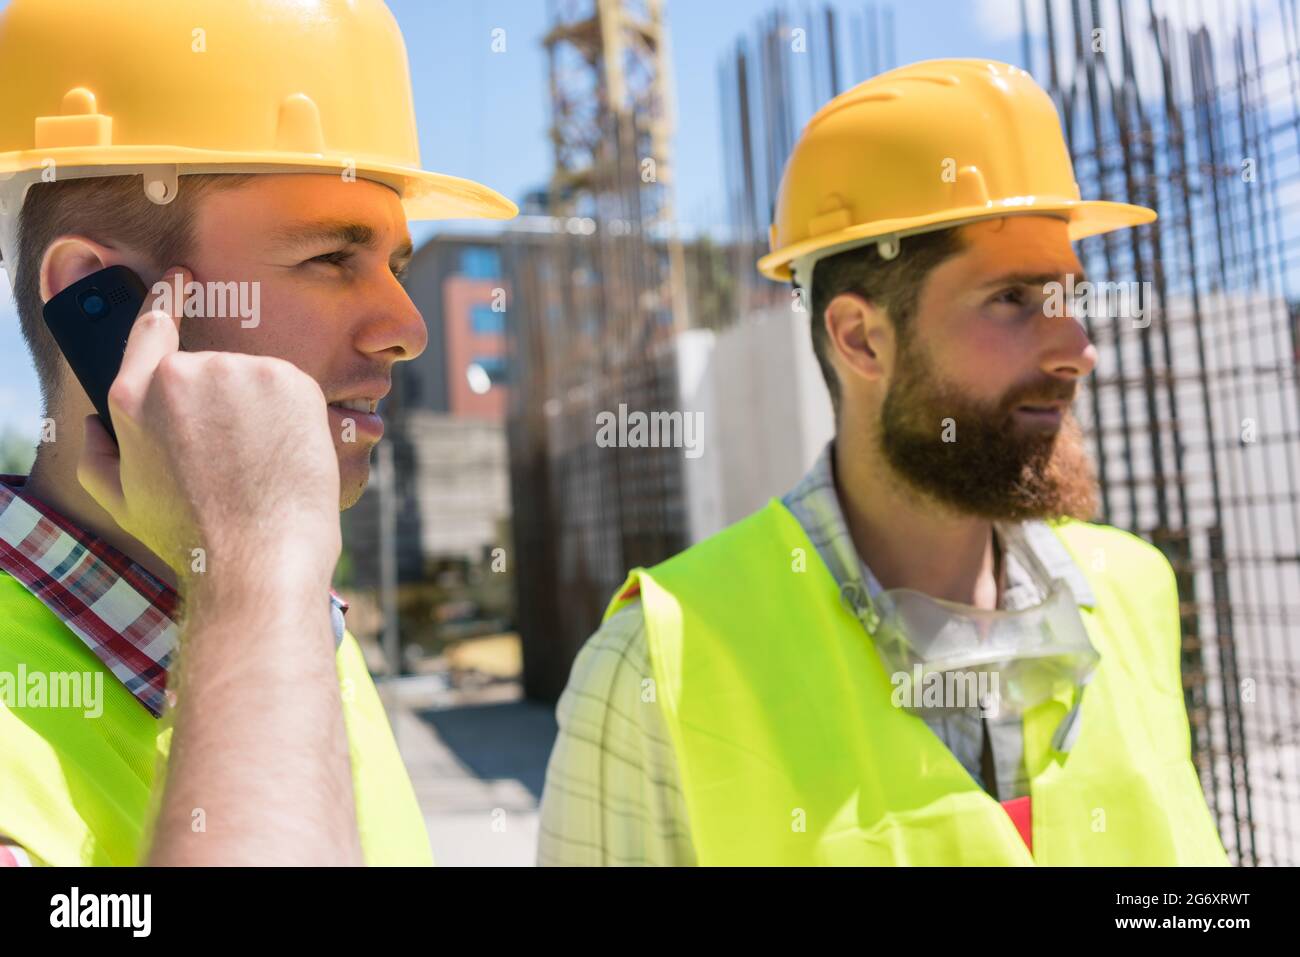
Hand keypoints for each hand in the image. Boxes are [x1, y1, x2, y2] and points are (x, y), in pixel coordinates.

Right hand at [77, 266, 340, 589]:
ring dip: (258, 412)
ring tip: (257, 466)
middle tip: (232, 457)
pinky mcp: (289, 378)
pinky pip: (290, 390)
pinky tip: (285, 456)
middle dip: (222, 405)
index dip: (165, 299)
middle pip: (210, 370)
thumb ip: (98, 454)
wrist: (259, 556)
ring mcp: (240, 370)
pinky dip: (292, 416)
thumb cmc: (192, 537)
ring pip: (253, 381)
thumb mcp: (123, 501)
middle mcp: (184, 372)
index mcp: (134, 397)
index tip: (179, 279)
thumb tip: (98, 422)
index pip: (150, 327)